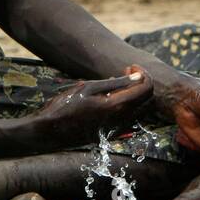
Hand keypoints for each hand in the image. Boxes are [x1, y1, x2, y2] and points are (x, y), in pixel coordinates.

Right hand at [30, 68, 152, 147]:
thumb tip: (137, 76)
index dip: (144, 74)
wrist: (50, 132)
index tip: (130, 66)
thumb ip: (116, 83)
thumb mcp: (89, 88)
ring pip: (141, 109)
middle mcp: (122, 120)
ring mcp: (119, 129)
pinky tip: (111, 97)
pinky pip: (131, 117)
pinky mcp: (113, 133)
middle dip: (142, 82)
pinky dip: (128, 104)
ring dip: (136, 94)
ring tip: (117, 83)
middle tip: (127, 72)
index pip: (147, 88)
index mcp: (118, 106)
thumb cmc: (65, 106)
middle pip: (148, 100)